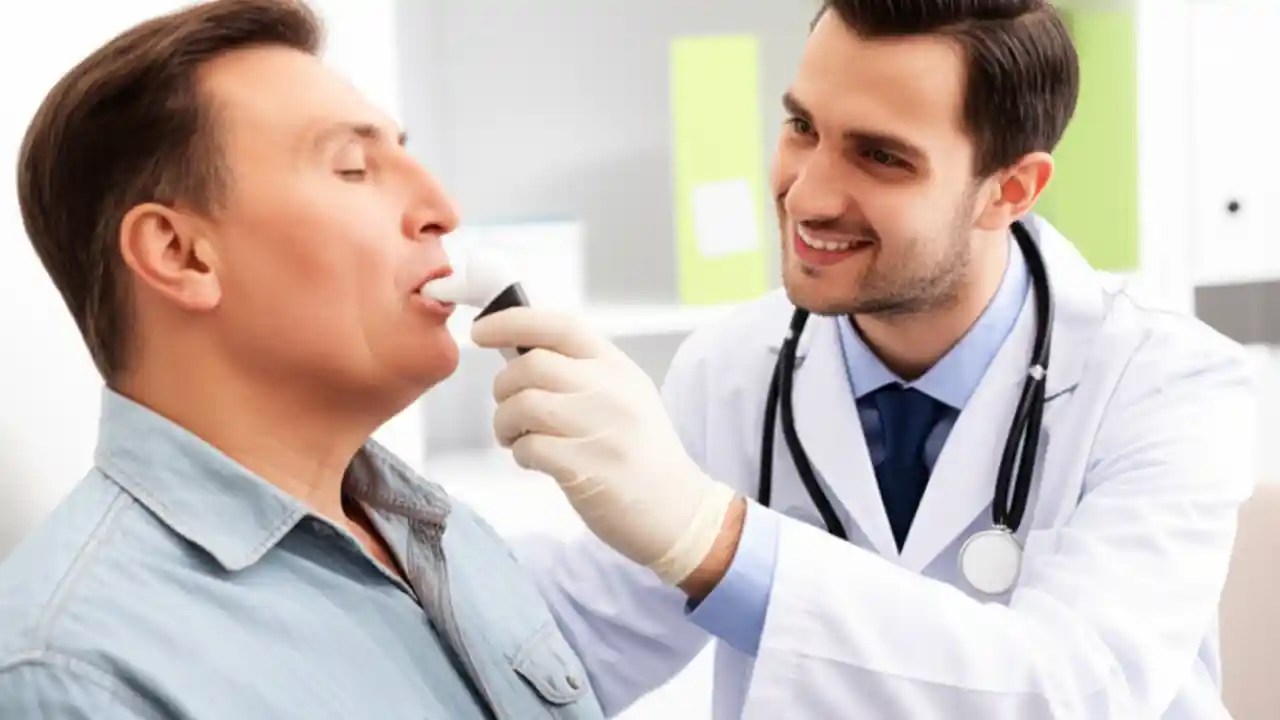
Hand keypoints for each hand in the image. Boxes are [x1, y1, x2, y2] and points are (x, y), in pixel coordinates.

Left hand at [471, 307, 737, 585]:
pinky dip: (521, 453)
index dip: (512, 321)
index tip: (481, 330)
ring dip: (505, 423)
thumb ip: (580, 371)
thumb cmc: (640, 452)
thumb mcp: (624, 395)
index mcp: (617, 367)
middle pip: (530, 365)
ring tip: (517, 438)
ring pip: (523, 405)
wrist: (679, 510)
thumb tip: (519, 352)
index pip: (558, 325)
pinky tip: (535, 461)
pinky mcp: (587, 468)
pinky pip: (529, 447)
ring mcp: (600, 428)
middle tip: (508, 410)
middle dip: (504, 387)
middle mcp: (610, 390)